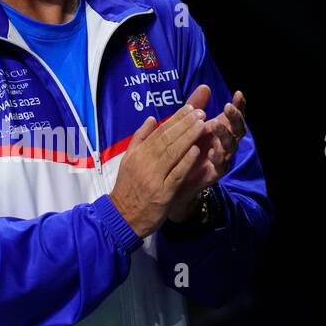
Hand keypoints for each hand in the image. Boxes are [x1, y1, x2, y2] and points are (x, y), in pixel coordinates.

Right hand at [108, 104, 206, 238]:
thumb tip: (152, 119)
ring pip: (172, 153)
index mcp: (138, 154)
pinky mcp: (162, 194)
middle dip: (185, 124)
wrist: (122, 216)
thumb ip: (140, 139)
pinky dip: (186, 162)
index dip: (176, 119)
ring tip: (202, 125)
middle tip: (201, 112)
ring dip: (188, 137)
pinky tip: (196, 150)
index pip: (159, 132)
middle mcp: (145, 163)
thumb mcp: (128, 160)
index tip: (190, 108)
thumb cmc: (128, 188)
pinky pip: (176, 175)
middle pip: (167, 139)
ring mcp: (154, 178)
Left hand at [167, 85, 247, 222]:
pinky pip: (221, 165)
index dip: (239, 105)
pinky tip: (212, 151)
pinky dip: (218, 158)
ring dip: (225, 134)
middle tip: (227, 107)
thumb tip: (205, 86)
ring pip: (231, 145)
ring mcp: (223, 157)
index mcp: (220, 128)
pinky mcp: (215, 173)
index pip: (234, 115)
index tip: (238, 93)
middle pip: (238, 128)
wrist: (174, 177)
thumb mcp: (187, 124)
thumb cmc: (184, 147)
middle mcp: (225, 142)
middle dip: (235, 118)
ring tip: (216, 124)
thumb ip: (196, 106)